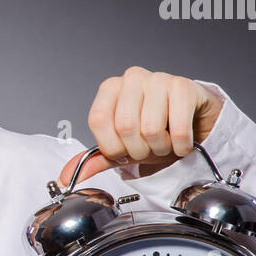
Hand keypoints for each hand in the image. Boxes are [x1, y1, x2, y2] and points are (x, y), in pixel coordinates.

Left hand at [58, 66, 224, 186]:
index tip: (124, 149)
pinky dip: (180, 145)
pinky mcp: (183, 86)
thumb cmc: (154, 128)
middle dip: (139, 149)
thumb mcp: (122, 145)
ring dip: (161, 148)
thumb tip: (65, 177)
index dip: (112, 145)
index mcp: (109, 89)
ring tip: (165, 141)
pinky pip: (178, 129)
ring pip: (151, 129)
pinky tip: (181, 140)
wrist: (190, 119)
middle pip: (125, 127)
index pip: (98, 121)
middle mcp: (131, 79)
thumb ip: (95, 159)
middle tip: (148, 146)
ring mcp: (157, 79)